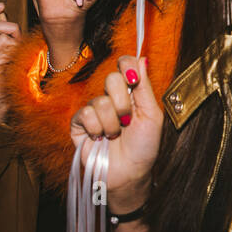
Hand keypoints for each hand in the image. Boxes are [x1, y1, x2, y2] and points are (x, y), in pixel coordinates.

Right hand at [0, 2, 19, 121]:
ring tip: (16, 58)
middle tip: (18, 40)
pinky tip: (13, 66)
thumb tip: (3, 14)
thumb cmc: (10, 75)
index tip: (0, 6)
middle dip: (12, 29)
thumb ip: (3, 34)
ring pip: (2, 37)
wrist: (5, 100)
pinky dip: (15, 54)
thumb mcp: (6, 50)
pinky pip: (6, 49)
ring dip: (16, 45)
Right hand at [69, 57, 162, 213]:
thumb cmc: (144, 147)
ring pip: (100, 101)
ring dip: (112, 123)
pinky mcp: (79, 124)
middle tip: (128, 120)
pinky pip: (85, 114)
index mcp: (132, 93)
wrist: (129, 173)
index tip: (134, 79)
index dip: (127, 66)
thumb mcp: (152, 116)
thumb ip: (145, 87)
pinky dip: (97, 129)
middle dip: (123, 102)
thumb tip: (142, 58)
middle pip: (111, 79)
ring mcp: (95, 110)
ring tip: (116, 135)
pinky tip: (100, 138)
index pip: (125, 65)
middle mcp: (112, 97)